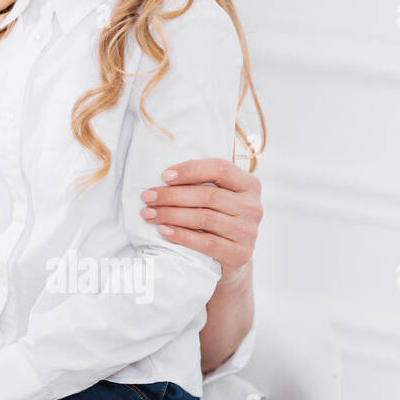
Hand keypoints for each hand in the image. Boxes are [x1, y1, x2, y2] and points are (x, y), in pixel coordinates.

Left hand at [140, 158, 262, 285]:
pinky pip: (206, 243)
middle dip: (171, 195)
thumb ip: (207, 174)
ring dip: (170, 214)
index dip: (190, 170)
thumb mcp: (219, 193)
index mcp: (250, 184)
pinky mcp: (240, 254)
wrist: (231, 259)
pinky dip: (181, 235)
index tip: (163, 175)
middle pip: (207, 194)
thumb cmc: (218, 217)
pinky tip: (164, 230)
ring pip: (204, 218)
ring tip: (148, 213)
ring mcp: (248, 232)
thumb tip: (177, 141)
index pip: (221, 168)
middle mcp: (253, 207)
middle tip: (147, 197)